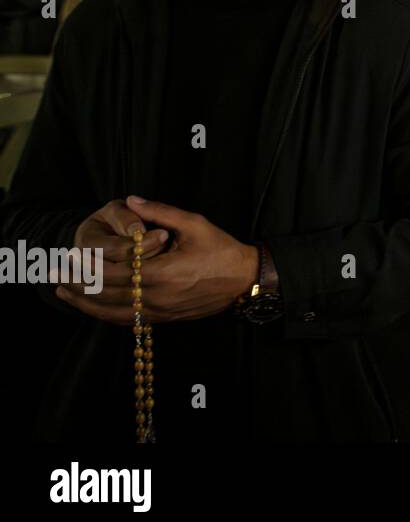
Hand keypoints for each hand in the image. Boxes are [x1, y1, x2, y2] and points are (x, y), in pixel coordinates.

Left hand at [57, 196, 257, 324]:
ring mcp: (159, 311)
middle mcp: (158, 296)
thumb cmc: (221, 249)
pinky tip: (89, 306)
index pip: (116, 271)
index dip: (89, 265)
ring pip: (112, 310)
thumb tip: (132, 201)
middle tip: (54, 271)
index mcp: (164, 272)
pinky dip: (103, 314)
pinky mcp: (162, 319)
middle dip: (78, 282)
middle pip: (107, 292)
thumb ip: (162, 212)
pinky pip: (126, 321)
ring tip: (62, 290)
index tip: (69, 255)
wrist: (243, 281)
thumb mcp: (195, 224)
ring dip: (84, 302)